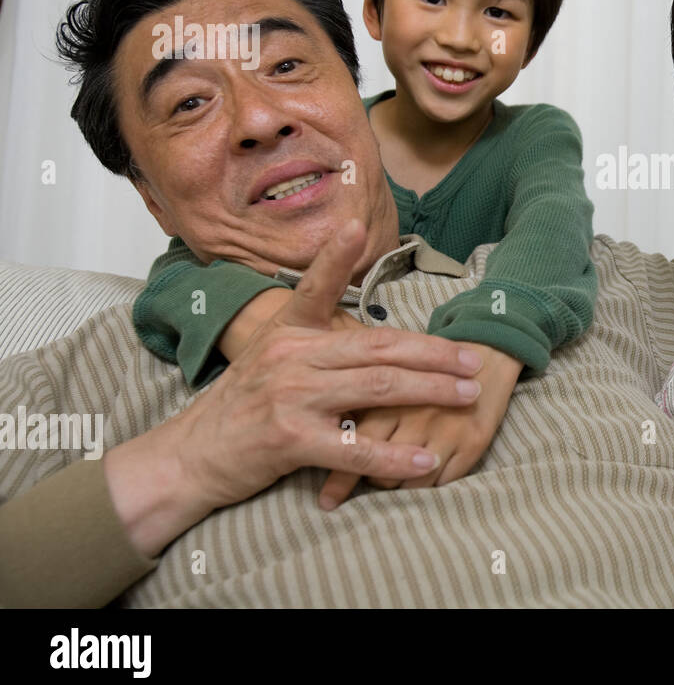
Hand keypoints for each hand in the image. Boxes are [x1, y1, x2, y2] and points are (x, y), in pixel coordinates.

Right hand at [159, 220, 483, 510]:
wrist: (190, 457)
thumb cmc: (241, 408)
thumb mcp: (270, 358)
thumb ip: (317, 343)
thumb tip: (372, 338)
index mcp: (288, 332)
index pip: (317, 288)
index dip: (336, 256)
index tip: (357, 225)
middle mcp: (290, 356)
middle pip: (378, 347)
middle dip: (433, 353)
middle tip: (473, 359)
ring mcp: (291, 397)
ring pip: (377, 389)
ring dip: (431, 392)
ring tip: (467, 395)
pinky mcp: (291, 440)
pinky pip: (356, 448)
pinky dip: (396, 455)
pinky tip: (426, 459)